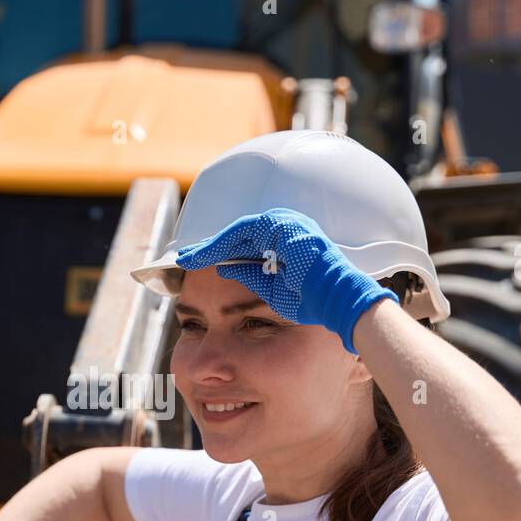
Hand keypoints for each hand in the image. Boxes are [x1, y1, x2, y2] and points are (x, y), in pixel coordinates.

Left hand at [174, 207, 397, 353]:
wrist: (335, 296)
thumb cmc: (310, 297)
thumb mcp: (272, 287)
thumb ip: (249, 274)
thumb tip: (224, 268)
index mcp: (283, 239)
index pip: (244, 243)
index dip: (218, 252)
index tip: (196, 262)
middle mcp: (281, 226)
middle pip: (236, 235)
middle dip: (208, 246)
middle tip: (184, 257)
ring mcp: (280, 223)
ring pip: (235, 232)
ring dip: (210, 245)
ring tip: (187, 257)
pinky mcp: (277, 225)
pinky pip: (241, 233)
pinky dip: (220, 244)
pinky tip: (202, 255)